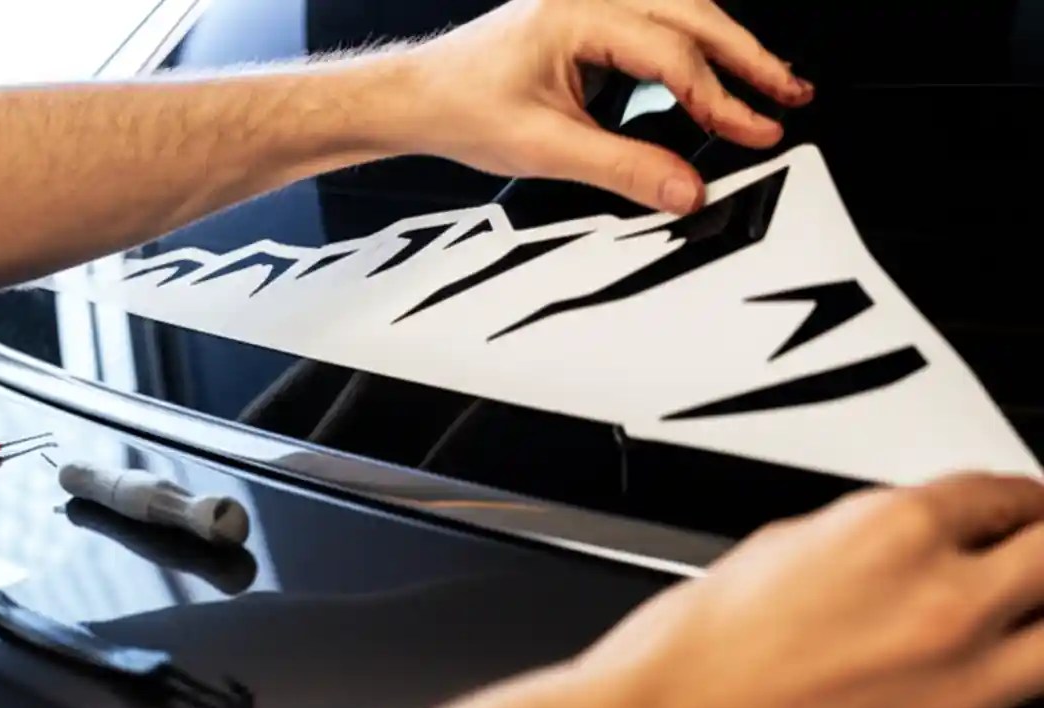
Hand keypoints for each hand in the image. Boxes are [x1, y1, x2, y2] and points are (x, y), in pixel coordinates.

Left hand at [400, 0, 813, 213]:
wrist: (418, 97)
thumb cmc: (463, 107)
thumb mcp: (546, 148)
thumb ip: (623, 168)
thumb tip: (685, 188)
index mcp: (577, 14)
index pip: (672, 55)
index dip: (719, 99)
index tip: (756, 131)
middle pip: (691, 14)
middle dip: (747, 57)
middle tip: (790, 94)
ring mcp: (586, 4)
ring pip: (678, 12)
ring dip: (725, 47)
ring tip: (769, 82)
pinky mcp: (584, 21)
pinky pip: (654, 23)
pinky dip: (690, 49)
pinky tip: (710, 75)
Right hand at [559, 473, 1043, 707]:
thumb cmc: (706, 642)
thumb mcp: (790, 542)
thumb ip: (874, 532)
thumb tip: (918, 537)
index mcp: (896, 531)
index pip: (1002, 494)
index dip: (1016, 496)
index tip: (1016, 503)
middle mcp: (945, 603)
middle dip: (1042, 541)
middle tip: (1033, 539)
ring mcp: (963, 683)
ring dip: (1039, 610)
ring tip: (1021, 605)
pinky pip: (1017, 702)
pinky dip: (1010, 681)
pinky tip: (981, 667)